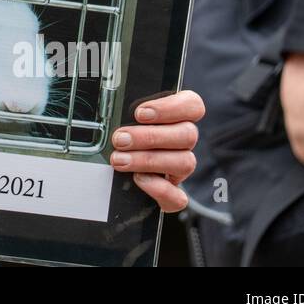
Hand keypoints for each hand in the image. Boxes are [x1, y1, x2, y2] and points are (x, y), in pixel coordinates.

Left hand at [108, 90, 203, 211]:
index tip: (140, 113)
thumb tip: (111, 105)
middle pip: (187, 134)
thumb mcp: (120, 119)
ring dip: (148, 160)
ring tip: (119, 159)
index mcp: (175, 117)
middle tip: (120, 139)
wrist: (111, 177)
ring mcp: (179, 169)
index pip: (192, 105)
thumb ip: (124, 111)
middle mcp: (182, 142)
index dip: (170, 107)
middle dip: (150, 137)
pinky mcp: (173, 195)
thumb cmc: (119, 137)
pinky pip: (178, 197)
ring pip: (184, 162)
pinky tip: (138, 180)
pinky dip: (159, 189)